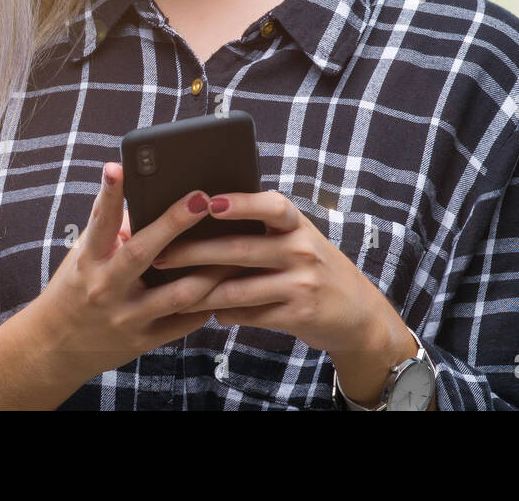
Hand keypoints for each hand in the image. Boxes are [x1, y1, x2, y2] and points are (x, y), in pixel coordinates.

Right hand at [30, 161, 239, 385]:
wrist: (56, 347)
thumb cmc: (78, 287)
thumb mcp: (85, 254)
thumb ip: (115, 227)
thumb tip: (154, 193)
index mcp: (89, 260)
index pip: (99, 222)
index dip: (108, 194)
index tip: (118, 167)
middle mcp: (106, 288)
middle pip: (142, 253)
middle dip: (174, 224)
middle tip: (203, 198)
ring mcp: (127, 318)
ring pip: (178, 294)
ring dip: (212, 271)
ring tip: (239, 247)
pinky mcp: (144, 341)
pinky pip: (185, 322)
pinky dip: (210, 302)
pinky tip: (231, 284)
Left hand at [149, 190, 416, 386]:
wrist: (358, 312)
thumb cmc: (315, 269)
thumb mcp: (299, 241)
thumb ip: (264, 231)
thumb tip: (206, 217)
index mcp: (297, 224)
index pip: (271, 206)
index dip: (241, 203)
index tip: (209, 202)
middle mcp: (302, 249)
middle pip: (241, 249)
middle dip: (195, 253)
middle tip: (160, 255)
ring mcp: (301, 283)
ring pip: (238, 289)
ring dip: (201, 292)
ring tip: (172, 292)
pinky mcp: (298, 314)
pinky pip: (250, 315)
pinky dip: (226, 314)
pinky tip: (211, 313)